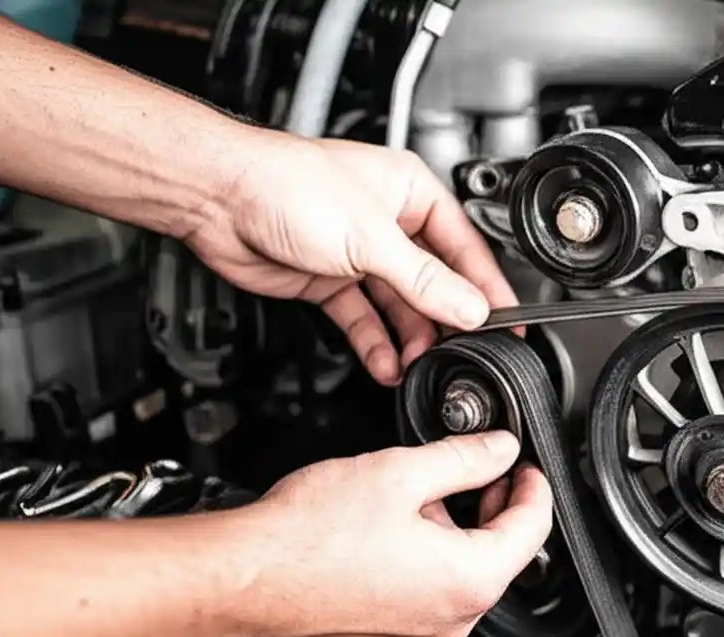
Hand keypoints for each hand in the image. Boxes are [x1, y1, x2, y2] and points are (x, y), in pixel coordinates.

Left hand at [188, 131, 518, 385]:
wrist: (216, 197)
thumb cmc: (285, 184)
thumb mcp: (370, 238)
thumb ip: (424, 281)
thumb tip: (470, 307)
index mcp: (411, 193)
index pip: (465, 248)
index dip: (486, 287)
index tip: (507, 322)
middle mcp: (389, 222)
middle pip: (433, 281)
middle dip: (445, 320)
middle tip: (463, 352)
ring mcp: (357, 253)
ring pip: (398, 305)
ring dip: (410, 338)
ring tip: (421, 365)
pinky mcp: (328, 280)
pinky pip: (363, 318)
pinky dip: (375, 342)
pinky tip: (386, 364)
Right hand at [230, 431, 552, 636]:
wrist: (242, 582)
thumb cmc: (306, 538)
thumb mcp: (400, 472)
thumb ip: (463, 457)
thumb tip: (499, 449)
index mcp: (468, 580)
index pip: (532, 528)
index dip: (534, 485)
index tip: (525, 464)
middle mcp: (450, 619)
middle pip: (499, 554)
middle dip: (491, 505)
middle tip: (477, 468)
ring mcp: (418, 635)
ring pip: (459, 573)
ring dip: (453, 530)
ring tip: (416, 492)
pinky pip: (424, 593)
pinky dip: (423, 557)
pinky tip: (390, 526)